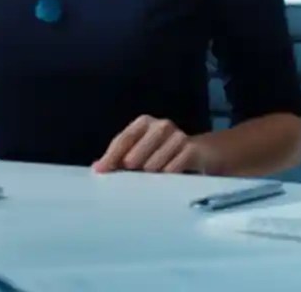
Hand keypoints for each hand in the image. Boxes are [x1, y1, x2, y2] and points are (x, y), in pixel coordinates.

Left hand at [92, 115, 206, 173]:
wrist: (202, 153)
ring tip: (148, 175)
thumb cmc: (164, 153)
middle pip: (140, 144)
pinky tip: (165, 178)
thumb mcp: (142, 152)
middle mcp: (160, 126)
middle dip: (132, 159)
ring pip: (158, 154)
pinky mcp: (192, 149)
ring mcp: (178, 136)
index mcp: (144, 124)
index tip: (101, 170)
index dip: (111, 155)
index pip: (124, 138)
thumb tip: (98, 167)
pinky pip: (176, 163)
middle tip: (128, 171)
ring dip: (151, 167)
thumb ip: (120, 158)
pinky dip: (168, 171)